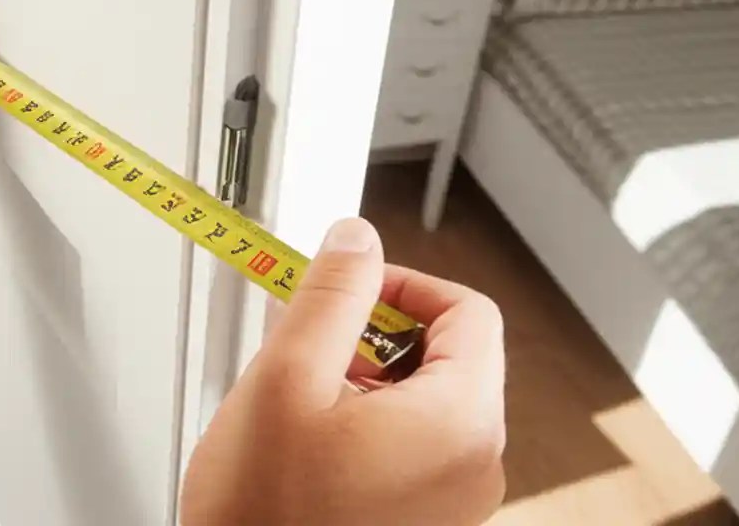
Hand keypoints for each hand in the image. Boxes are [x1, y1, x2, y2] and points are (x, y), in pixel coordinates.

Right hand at [181, 218, 505, 525]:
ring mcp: (453, 500)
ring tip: (303, 401)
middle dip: (377, 334)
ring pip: (427, 401)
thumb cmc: (265, 519)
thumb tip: (357, 241)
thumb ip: (331, 295)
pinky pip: (415, 447)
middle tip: (314, 344)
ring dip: (367, 380)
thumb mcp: (285, 380)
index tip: (351, 285)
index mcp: (458, 423)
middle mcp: (473, 465)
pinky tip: (311, 443)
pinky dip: (369, 425)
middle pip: (451, 355)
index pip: (467, 311)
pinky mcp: (426, 522)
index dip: (402, 283)